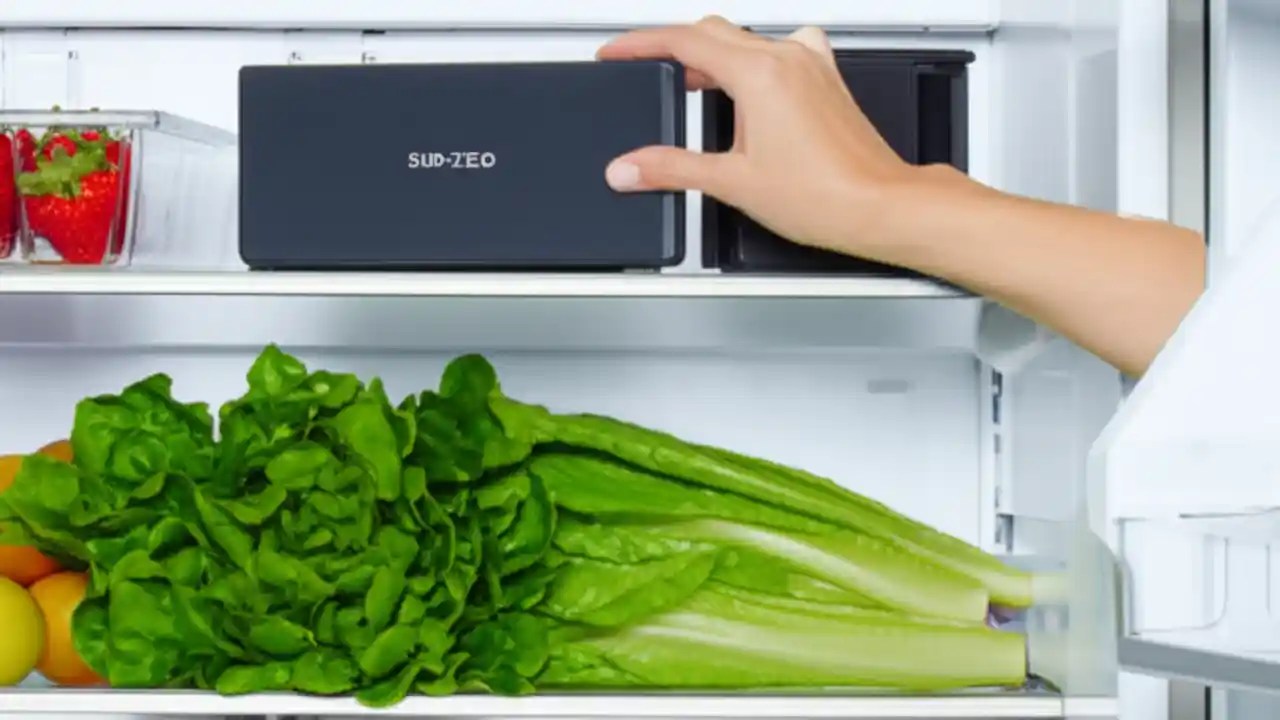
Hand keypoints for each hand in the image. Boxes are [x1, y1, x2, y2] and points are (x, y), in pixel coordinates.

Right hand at [598, 17, 973, 259]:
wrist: (879, 206)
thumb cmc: (825, 195)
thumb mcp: (732, 183)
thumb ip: (672, 169)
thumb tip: (629, 167)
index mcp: (760, 74)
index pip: (684, 40)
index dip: (641, 44)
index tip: (616, 53)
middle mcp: (788, 59)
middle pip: (714, 32)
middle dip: (673, 48)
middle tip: (645, 67)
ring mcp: (811, 67)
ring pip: (749, 40)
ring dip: (714, 56)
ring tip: (691, 84)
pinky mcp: (826, 81)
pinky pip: (782, 52)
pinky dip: (755, 62)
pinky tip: (751, 89)